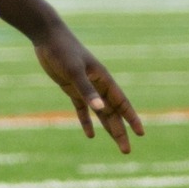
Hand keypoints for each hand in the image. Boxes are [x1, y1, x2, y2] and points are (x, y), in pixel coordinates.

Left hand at [32, 24, 143, 152]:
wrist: (48, 36)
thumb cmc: (63, 50)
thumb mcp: (73, 71)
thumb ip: (87, 90)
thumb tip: (100, 109)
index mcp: (103, 79)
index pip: (122, 103)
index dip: (131, 119)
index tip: (141, 133)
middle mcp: (98, 85)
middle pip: (113, 113)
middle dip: (120, 132)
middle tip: (126, 151)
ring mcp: (85, 87)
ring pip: (101, 113)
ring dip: (108, 128)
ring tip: (118, 144)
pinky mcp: (72, 87)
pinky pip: (82, 109)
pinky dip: (87, 121)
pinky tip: (90, 135)